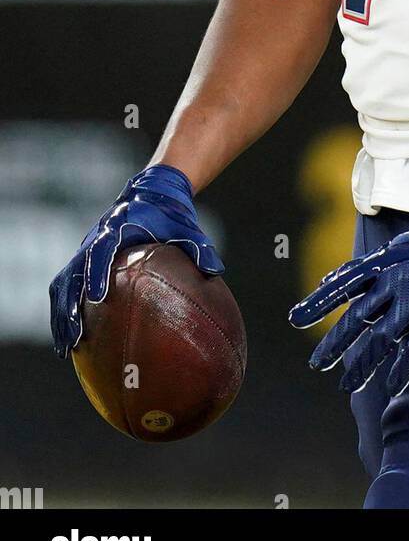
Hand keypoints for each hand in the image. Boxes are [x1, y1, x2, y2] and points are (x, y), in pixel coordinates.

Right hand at [49, 164, 223, 357]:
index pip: (100, 251)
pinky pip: (69, 286)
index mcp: (116, 228)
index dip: (96, 273)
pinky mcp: (85, 259)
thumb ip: (198, 247)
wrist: (153, 192)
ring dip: (61, 315)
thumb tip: (215, 271)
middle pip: (72, 275)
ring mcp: (86, 249)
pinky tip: (72, 341)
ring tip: (66, 348)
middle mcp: (95, 239)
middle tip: (75, 338)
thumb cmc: (170, 212)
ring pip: (64, 284)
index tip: (97, 297)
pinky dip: (65, 310)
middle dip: (69, 308)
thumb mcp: (187, 227)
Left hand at [288, 203, 408, 396]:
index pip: (341, 286)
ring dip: (363, 364)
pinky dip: (402, 369)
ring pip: (383, 339)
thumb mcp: (385, 254)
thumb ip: (355, 271)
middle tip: (317, 364)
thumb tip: (324, 283)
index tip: (295, 319)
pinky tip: (389, 386)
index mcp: (379, 267)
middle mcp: (394, 284)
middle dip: (335, 343)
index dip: (318, 303)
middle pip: (358, 319)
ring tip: (347, 384)